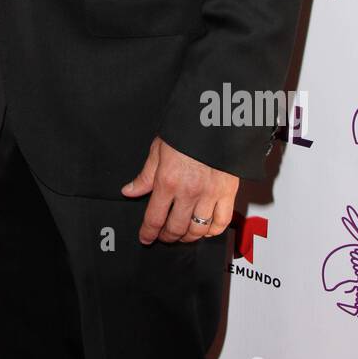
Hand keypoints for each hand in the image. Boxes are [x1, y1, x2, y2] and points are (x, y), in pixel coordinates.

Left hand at [121, 136, 237, 244]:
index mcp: (168, 181)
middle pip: (176, 228)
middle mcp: (189, 192)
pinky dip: (212, 231)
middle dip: (167, 236)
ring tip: (182, 234)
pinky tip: (205, 229)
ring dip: (188, 237)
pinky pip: (221, 222)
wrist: (214, 120)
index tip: (146, 238)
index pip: (154, 218)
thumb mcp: (158, 150)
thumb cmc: (186, 132)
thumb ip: (145, 175)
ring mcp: (210, 194)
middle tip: (163, 236)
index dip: (148, 233)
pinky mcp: (228, 193)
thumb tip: (129, 191)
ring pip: (198, 229)